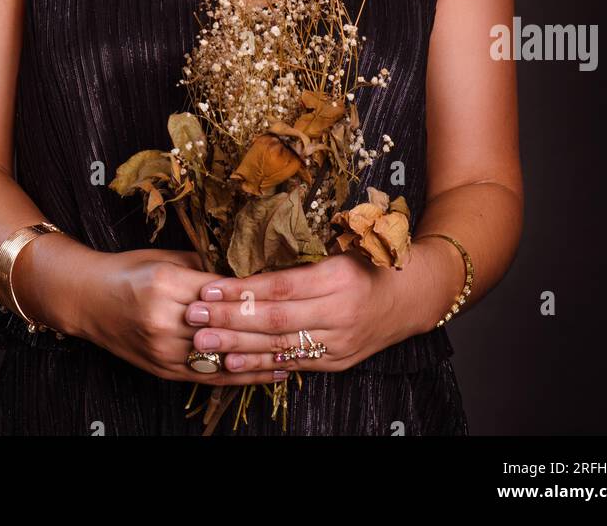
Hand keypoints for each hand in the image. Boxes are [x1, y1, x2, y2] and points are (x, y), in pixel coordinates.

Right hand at [76, 248, 289, 386]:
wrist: (88, 299)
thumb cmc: (129, 270)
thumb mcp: (166, 257)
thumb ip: (204, 266)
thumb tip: (244, 270)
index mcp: (166, 283)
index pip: (222, 291)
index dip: (256, 293)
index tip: (290, 291)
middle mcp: (164, 319)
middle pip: (225, 326)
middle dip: (265, 328)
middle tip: (305, 325)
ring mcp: (162, 348)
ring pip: (221, 355)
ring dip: (260, 357)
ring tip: (298, 354)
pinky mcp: (162, 370)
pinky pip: (208, 376)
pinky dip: (240, 375)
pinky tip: (267, 373)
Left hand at [184, 244, 446, 376]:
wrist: (414, 295)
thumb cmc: (372, 259)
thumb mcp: (342, 243)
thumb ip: (302, 248)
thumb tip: (250, 242)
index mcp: (338, 277)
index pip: (280, 286)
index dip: (242, 288)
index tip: (207, 285)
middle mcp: (339, 313)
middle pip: (274, 320)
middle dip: (229, 319)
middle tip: (193, 316)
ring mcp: (339, 343)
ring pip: (280, 346)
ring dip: (237, 345)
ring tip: (204, 342)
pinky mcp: (337, 362)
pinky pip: (294, 364)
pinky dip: (261, 364)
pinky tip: (234, 362)